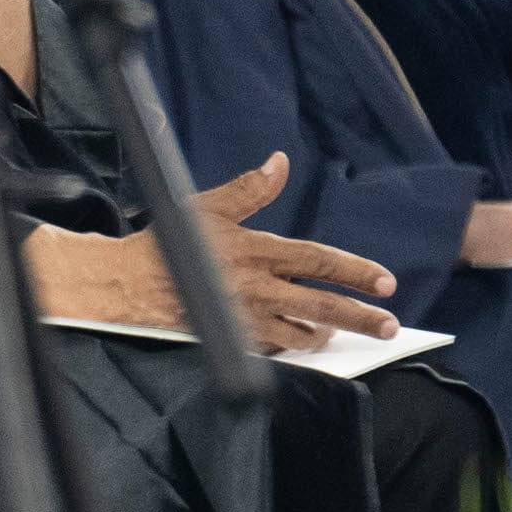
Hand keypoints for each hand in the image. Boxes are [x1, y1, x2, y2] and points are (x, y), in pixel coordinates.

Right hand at [31, 159, 399, 348]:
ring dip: (326, 333)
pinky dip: (290, 346)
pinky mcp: (231, 339)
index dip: (355, 271)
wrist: (123, 283)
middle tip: (389, 327)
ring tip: (343, 334)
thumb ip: (250, 190)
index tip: (385, 282)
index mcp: (257, 251)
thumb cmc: (165, 242)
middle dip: (360, 317)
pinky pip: (272, 348)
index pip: (319, 261)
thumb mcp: (208, 207)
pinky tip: (303, 344)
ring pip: (301, 333)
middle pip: (322, 305)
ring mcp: (245, 318)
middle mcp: (257, 287)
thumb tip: (279, 163)